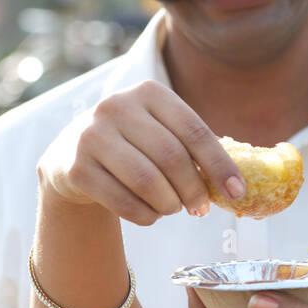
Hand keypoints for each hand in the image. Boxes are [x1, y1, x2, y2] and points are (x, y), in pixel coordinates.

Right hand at [36, 79, 244, 224]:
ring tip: (174, 209)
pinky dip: (145, 215)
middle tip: (201, 209)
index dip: (219, 165)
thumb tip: (234, 185)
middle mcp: (116, 106)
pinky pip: (123, 201)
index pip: (194, 130)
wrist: (70, 156)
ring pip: (147, 181)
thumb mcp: (160, 131)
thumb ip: (192, 148)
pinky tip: (151, 215)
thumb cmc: (133, 145)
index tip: (237, 192)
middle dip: (194, 190)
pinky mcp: (75, 167)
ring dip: (169, 204)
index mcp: (148, 92)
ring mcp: (91, 135)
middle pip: (171, 157)